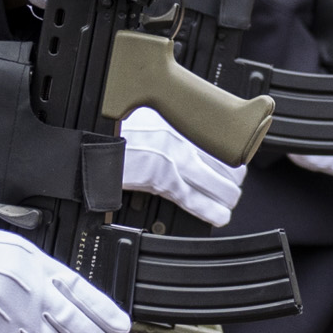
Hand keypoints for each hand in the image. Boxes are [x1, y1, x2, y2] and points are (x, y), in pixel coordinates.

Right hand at [120, 105, 246, 226]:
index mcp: (185, 122)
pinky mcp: (163, 181)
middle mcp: (185, 141)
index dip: (234, 161)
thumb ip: (177, 126)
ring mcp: (176, 162)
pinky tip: (220, 217)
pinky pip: (196, 200)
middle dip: (232, 183)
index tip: (235, 167)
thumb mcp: (156, 115)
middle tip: (231, 189)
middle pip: (227, 167)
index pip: (225, 144)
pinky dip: (211, 212)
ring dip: (226, 199)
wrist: (98, 139)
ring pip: (219, 186)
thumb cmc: (121, 125)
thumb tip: (191, 135)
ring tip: (226, 204)